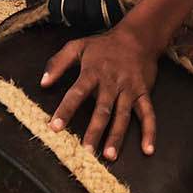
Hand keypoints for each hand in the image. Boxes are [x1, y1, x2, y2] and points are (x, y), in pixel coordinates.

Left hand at [40, 25, 158, 160]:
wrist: (138, 37)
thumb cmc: (104, 45)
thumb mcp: (77, 46)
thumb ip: (57, 63)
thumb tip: (43, 83)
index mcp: (93, 72)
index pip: (76, 93)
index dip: (65, 110)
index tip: (55, 127)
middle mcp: (112, 82)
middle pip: (102, 109)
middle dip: (94, 131)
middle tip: (86, 151)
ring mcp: (129, 89)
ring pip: (123, 115)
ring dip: (116, 136)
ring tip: (110, 155)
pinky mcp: (144, 93)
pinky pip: (148, 114)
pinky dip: (150, 132)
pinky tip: (148, 149)